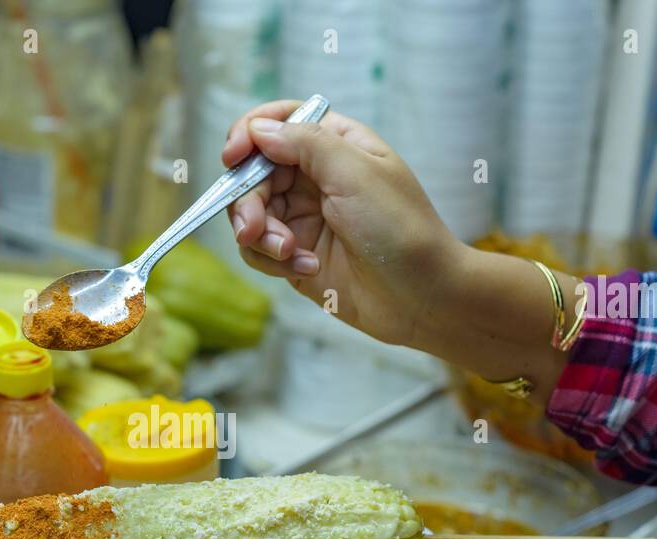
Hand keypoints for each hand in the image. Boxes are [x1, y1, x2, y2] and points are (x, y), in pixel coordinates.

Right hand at [222, 98, 576, 402]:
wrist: (424, 297)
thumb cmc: (401, 228)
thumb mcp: (355, 172)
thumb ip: (304, 143)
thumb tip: (259, 129)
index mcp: (335, 145)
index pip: (278, 122)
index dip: (249, 133)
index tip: (232, 156)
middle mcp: (315, 178)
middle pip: (254, 172)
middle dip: (248, 200)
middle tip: (253, 229)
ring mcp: (304, 218)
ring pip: (250, 214)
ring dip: (260, 235)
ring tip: (289, 254)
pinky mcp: (296, 257)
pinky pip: (259, 251)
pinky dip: (272, 260)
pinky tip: (306, 269)